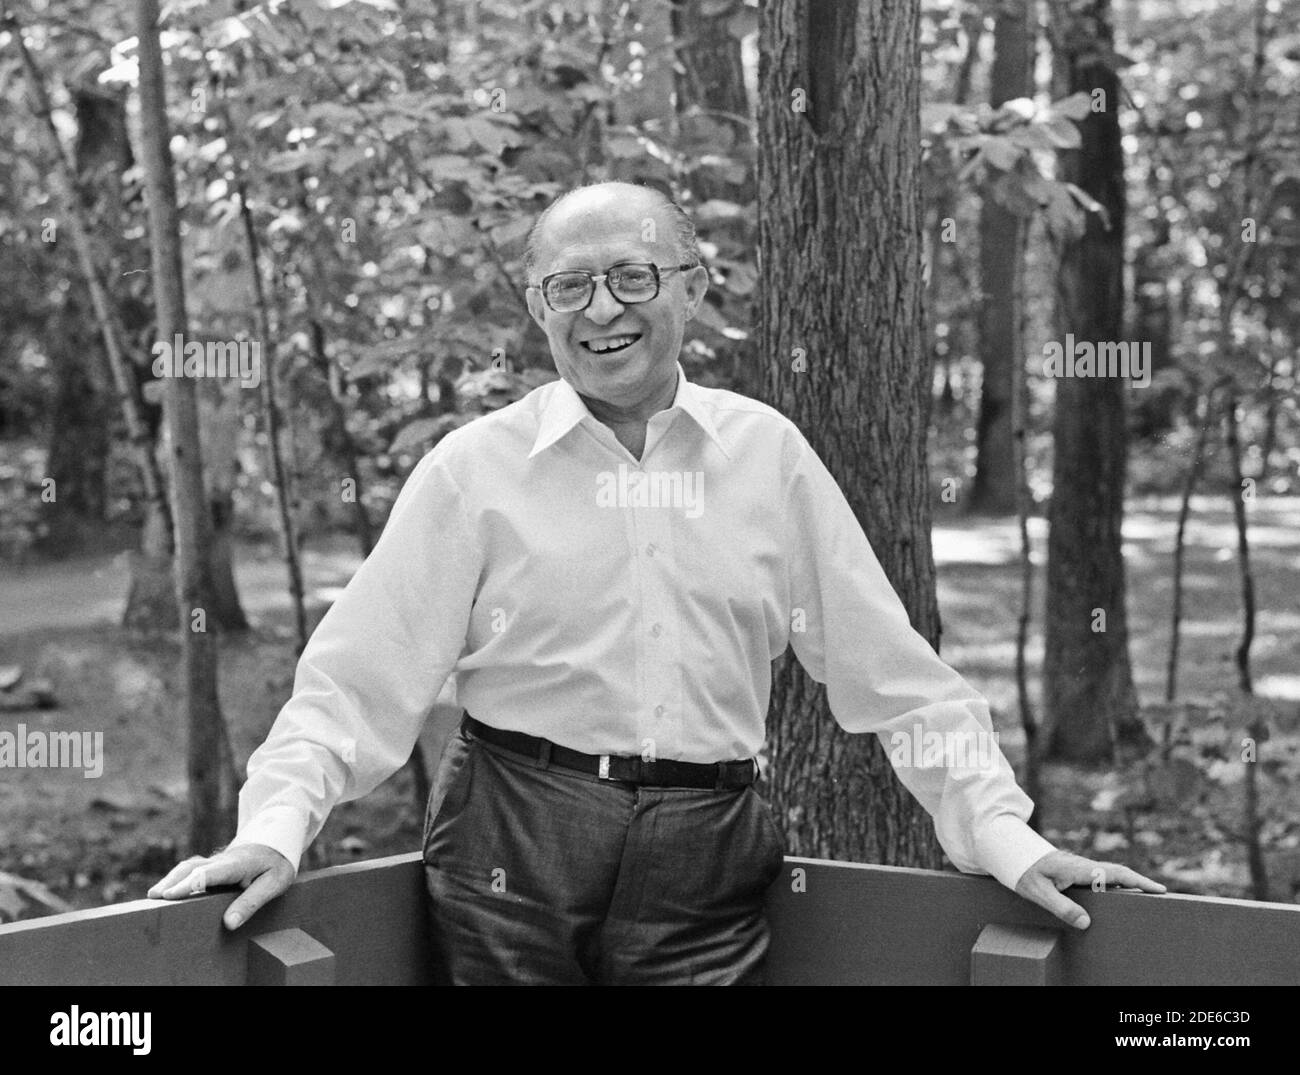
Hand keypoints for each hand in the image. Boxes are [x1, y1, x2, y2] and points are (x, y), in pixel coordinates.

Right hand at [147, 843, 295, 930]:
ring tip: (153, 896)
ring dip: (171, 879)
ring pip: (188, 866)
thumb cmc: (276, 865)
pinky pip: (191, 869)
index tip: (170, 895)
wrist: (277, 842)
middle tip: (154, 897)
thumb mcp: (274, 884)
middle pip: (192, 867)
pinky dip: (176, 878)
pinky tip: (165, 891)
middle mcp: (222, 860)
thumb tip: (229, 923)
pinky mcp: (212, 865)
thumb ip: (252, 902)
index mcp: (237, 864)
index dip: (189, 884)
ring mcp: (215, 861)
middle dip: (173, 881)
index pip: (209, 873)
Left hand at [1015, 850, 1165, 929]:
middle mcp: (1083, 866)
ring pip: (1109, 874)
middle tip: (1161, 894)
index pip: (1115, 874)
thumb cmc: (1024, 871)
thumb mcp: (1039, 892)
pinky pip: (1100, 877)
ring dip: (1128, 882)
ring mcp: (1080, 867)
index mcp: (1079, 869)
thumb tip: (1086, 923)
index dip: (1138, 880)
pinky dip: (1114, 883)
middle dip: (1140, 882)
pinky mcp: (1075, 871)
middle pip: (1118, 873)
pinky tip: (1118, 895)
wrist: (1010, 851)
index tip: (1159, 889)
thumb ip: (1061, 907)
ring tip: (1145, 897)